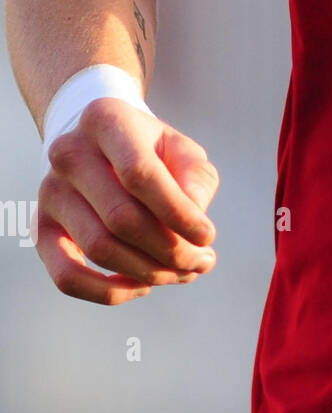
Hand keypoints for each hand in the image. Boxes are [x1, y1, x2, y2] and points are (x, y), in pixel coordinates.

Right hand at [36, 97, 218, 303]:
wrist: (101, 146)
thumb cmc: (149, 150)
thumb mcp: (181, 148)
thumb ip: (195, 177)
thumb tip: (193, 216)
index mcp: (105, 120)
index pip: (140, 175)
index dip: (178, 213)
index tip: (208, 237)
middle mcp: (68, 153)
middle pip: (121, 218)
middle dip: (170, 250)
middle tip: (201, 262)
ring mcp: (50, 192)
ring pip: (99, 249)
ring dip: (149, 272)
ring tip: (184, 272)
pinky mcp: (42, 228)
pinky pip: (66, 276)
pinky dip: (108, 292)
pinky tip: (143, 285)